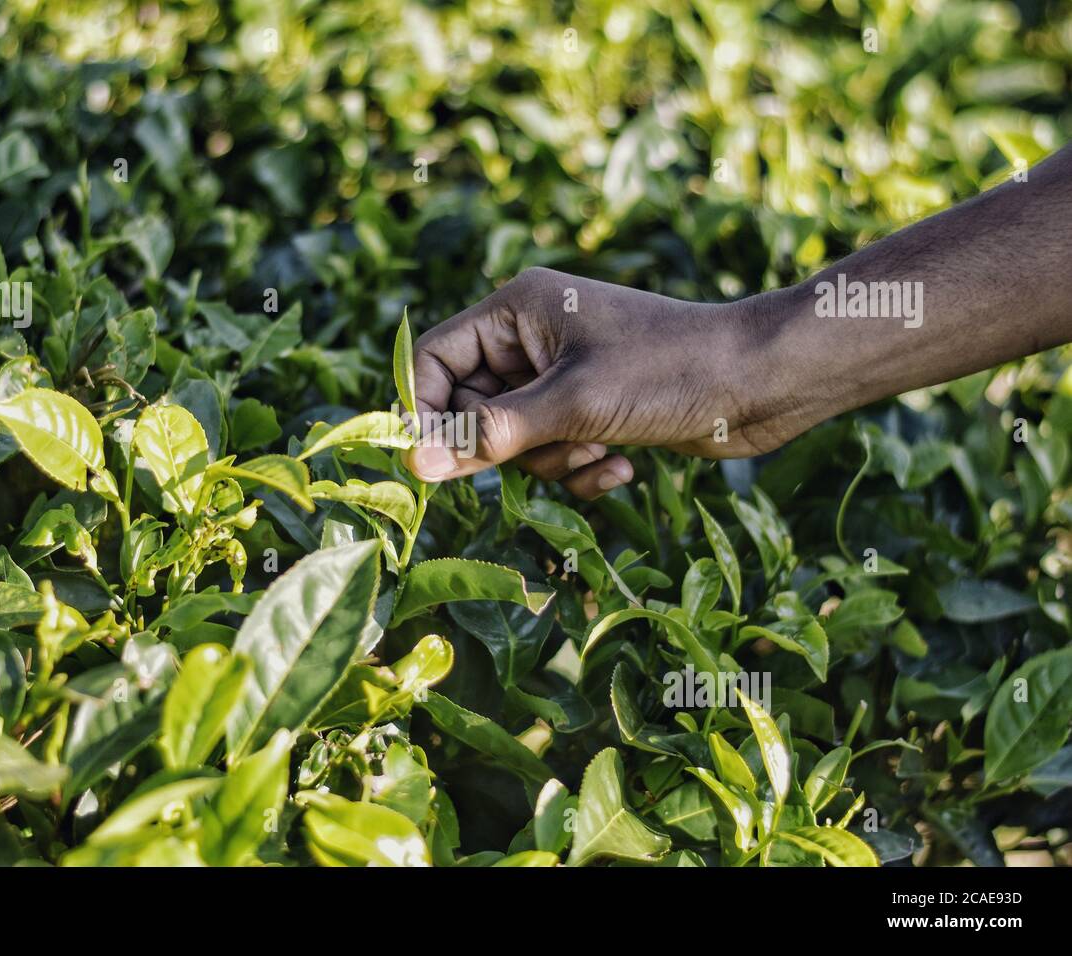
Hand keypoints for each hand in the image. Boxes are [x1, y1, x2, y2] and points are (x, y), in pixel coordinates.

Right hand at [403, 267, 796, 497]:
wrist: (763, 383)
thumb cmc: (668, 372)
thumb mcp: (572, 405)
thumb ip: (490, 435)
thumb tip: (415, 464)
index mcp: (519, 309)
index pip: (436, 358)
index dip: (425, 411)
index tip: (433, 463)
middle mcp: (534, 338)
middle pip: (472, 407)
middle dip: (509, 443)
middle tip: (550, 447)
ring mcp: (564, 375)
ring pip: (514, 439)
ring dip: (552, 459)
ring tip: (598, 448)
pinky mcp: (593, 410)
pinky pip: (553, 452)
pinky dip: (580, 468)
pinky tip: (621, 465)